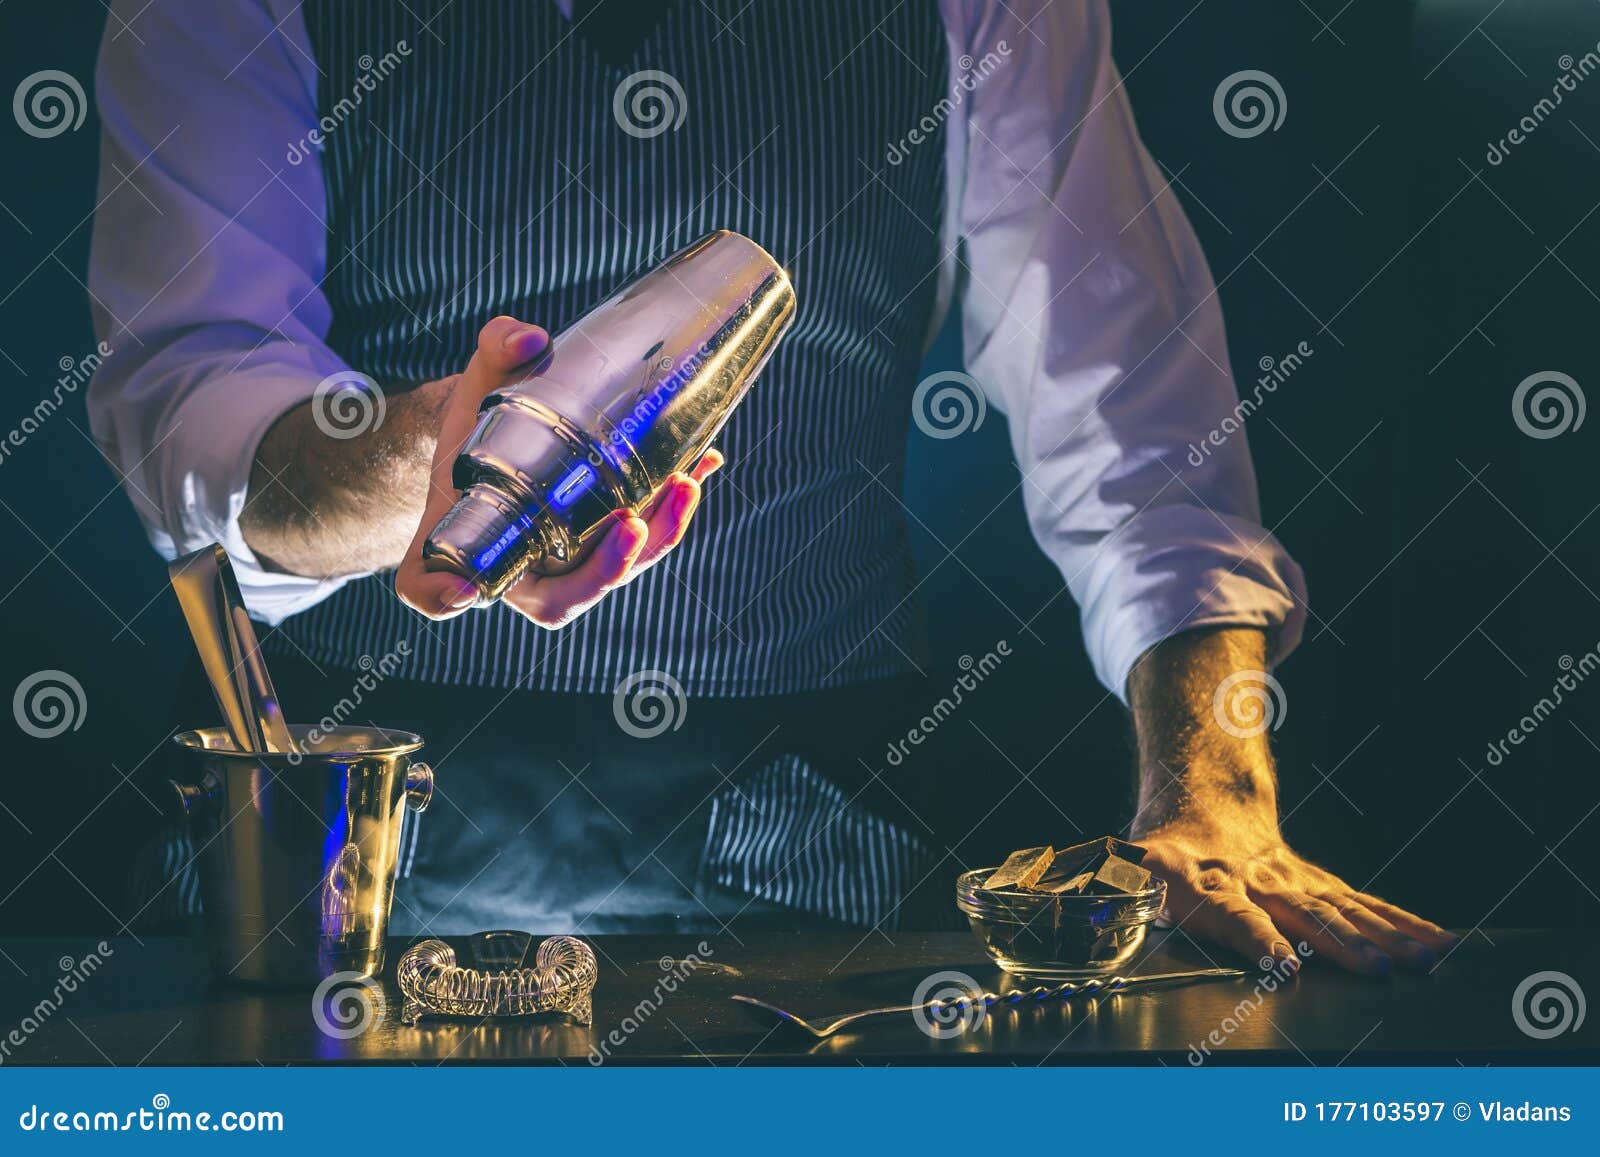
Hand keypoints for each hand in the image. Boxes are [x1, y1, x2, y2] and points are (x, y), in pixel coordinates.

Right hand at [394, 315, 722, 623]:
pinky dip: (676, 507)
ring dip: (658, 536)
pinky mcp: (613, 542)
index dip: (443, 596)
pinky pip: (648, 538)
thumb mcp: (479, 381)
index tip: (463, 589)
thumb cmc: (483, 420)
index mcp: (462, 541)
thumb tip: (528, 340)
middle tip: (632, 523)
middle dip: (606, 568)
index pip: (433, 590)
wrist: (515, 433)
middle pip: (562, 596)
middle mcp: (518, 566)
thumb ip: (494, 351)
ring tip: (686, 483)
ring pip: (616, 571)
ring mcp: (572, 561)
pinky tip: (705, 463)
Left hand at [1138, 813, 1457, 974]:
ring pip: (1346, 910)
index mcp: (1207, 885)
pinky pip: (1367, 904)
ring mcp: (1295, 883)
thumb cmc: (1164, 853)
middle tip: (1377, 970)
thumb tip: (1075, 891)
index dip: (1257, 939)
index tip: (1284, 964)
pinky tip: (1440, 941)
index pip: (1233, 915)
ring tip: (1424, 961)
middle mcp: (1259, 883)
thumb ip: (1114, 883)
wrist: (1201, 804)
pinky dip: (1405, 924)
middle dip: (1342, 944)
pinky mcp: (1320, 885)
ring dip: (1386, 938)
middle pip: (1304, 915)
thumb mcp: (1129, 867)